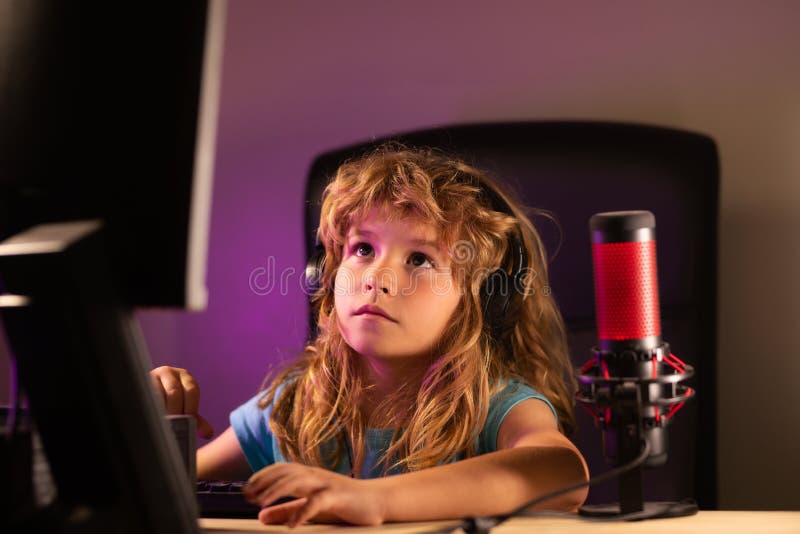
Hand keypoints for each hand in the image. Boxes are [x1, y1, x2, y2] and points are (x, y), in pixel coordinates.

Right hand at [150, 365, 213, 438]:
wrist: (144, 394)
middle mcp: (169, 372)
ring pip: (157, 394)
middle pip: (174, 392)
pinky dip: (149, 409)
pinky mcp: (138, 383)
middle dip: (175, 411)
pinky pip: (144, 397)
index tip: (188, 425)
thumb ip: (196, 420)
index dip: (190, 409)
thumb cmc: (169, 403)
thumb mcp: (184, 408)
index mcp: (185, 376)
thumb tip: (208, 434)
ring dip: (161, 411)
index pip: (192, 391)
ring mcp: (151, 375)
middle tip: (173, 428)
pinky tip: (150, 420)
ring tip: (162, 425)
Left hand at [243, 463, 385, 526]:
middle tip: (249, 495)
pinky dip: (302, 512)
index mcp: (310, 475)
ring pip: (298, 480)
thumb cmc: (344, 502)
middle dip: (264, 481)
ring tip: (262, 503)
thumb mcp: (312, 507)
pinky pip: (317, 501)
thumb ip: (288, 510)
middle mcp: (316, 475)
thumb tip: (262, 516)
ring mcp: (327, 484)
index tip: (247, 488)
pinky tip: (292, 525)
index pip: (282, 468)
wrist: (377, 500)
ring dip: (277, 490)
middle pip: (286, 471)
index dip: (262, 475)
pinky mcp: (338, 496)